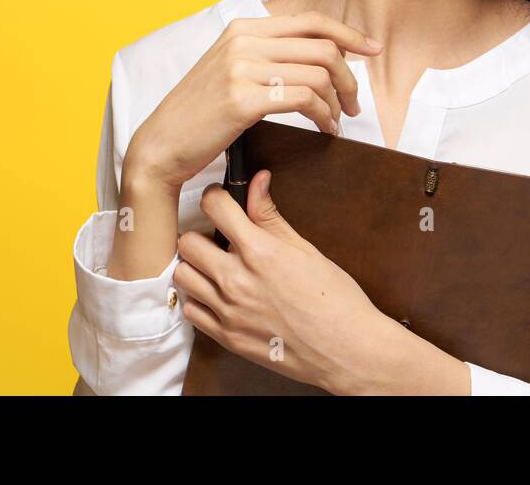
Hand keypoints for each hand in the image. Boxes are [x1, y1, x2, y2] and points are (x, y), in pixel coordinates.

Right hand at [124, 10, 382, 191]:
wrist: (161, 144)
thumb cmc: (200, 113)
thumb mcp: (230, 68)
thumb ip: (266, 54)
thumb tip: (319, 55)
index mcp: (242, 28)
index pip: (311, 21)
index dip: (349, 34)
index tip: (372, 50)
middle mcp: (243, 41)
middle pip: (322, 46)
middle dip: (349, 76)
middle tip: (354, 104)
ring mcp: (241, 68)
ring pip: (318, 73)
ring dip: (337, 101)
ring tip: (336, 121)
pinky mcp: (242, 99)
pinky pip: (304, 99)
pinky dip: (323, 115)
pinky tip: (324, 129)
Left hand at [174, 170, 404, 393]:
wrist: (346, 349)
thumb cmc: (335, 298)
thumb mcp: (305, 249)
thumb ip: (271, 216)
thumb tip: (258, 180)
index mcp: (260, 252)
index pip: (214, 206)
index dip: (215, 196)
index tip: (221, 200)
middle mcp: (237, 280)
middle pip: (188, 242)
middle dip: (202, 234)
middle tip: (220, 239)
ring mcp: (228, 311)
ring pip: (183, 276)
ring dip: (196, 267)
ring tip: (218, 268)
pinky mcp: (226, 337)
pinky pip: (190, 310)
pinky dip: (199, 299)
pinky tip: (220, 296)